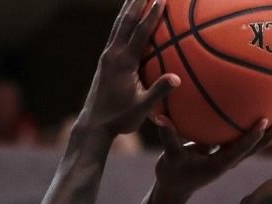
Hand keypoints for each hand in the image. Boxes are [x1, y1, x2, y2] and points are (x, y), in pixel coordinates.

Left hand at [80, 0, 179, 137]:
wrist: (94, 124)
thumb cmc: (120, 119)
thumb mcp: (142, 108)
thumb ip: (158, 91)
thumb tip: (177, 79)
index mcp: (123, 62)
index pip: (140, 32)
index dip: (152, 14)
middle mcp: (113, 54)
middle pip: (125, 20)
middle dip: (137, 1)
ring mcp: (107, 56)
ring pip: (119, 25)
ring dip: (128, 7)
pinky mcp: (105, 61)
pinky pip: (116, 34)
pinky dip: (124, 21)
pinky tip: (129, 18)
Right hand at [150, 111, 271, 199]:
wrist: (174, 191)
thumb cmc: (171, 176)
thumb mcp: (168, 158)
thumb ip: (168, 138)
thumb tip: (161, 117)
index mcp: (220, 164)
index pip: (241, 149)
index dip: (253, 136)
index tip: (264, 120)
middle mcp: (230, 161)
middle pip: (260, 146)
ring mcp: (231, 157)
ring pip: (258, 143)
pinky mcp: (227, 153)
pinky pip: (245, 137)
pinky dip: (255, 125)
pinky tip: (259, 106)